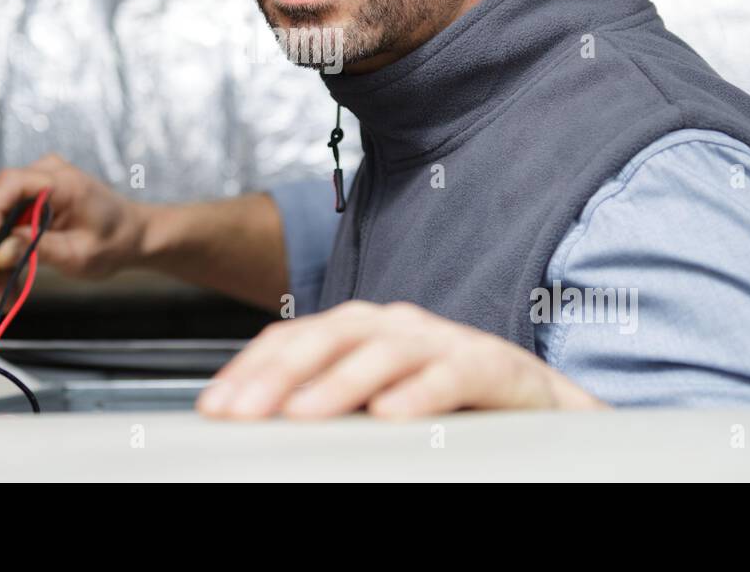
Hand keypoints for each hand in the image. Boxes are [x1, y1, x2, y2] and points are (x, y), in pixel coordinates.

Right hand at [0, 153, 147, 284]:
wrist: (132, 236)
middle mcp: (45, 175)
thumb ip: (38, 249)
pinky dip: (2, 254)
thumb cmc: (113, 241)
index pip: (10, 185)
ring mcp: (37, 186)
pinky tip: (1, 286)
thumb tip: (0, 253)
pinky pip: (6, 223)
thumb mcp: (79, 254)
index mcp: (62, 181)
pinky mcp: (32, 202)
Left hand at [196, 300, 606, 418]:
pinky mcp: (489, 366)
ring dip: (338, 383)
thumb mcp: (374, 400)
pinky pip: (452, 374)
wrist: (535, 401)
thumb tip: (259, 422)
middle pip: (330, 336)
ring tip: (301, 415)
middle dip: (278, 374)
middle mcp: (397, 326)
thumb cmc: (446, 399)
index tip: (215, 406)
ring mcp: (443, 342)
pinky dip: (419, 393)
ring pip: (384, 352)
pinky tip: (391, 415)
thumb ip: (324, 402)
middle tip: (241, 413)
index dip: (251, 367)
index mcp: (362, 330)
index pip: (295, 337)